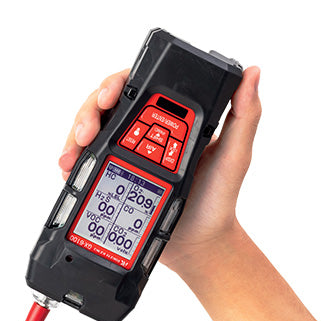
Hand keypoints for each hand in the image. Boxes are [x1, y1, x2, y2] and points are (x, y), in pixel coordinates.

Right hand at [58, 67, 261, 273]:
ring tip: (70, 157)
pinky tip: (70, 169)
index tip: (108, 97)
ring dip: (75, 139)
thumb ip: (245, 116)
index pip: (140, 88)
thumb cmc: (218, 201)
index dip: (117, 84)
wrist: (198, 245)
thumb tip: (252, 72)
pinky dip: (76, 163)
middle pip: (107, 107)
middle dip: (87, 114)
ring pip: (93, 133)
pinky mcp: (115, 178)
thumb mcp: (235, 157)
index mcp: (172, 122)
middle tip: (84, 133)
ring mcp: (128, 156)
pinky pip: (90, 163)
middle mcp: (146, 134)